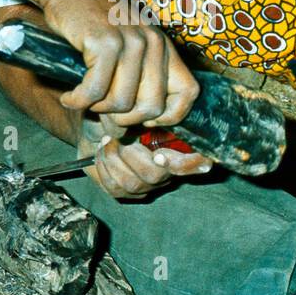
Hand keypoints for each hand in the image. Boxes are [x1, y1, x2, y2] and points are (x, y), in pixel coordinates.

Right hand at [39, 0, 198, 127]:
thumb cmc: (93, 22)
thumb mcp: (127, 45)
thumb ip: (137, 77)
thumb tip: (131, 128)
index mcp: (163, 46)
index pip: (188, 92)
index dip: (169, 115)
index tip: (144, 120)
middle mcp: (152, 43)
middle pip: (151, 107)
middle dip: (125, 120)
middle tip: (104, 113)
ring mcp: (130, 42)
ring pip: (121, 103)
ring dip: (98, 109)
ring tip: (84, 99)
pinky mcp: (104, 43)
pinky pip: (94, 91)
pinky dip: (78, 101)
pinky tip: (69, 97)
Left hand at [78, 115, 211, 199]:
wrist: (96, 125)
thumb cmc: (124, 111)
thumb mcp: (142, 102)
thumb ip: (155, 107)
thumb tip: (157, 110)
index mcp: (179, 149)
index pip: (199, 164)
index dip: (184, 165)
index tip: (159, 154)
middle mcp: (166, 171)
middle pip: (157, 175)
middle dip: (132, 155)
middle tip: (117, 138)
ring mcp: (146, 185)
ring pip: (134, 184)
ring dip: (115, 160)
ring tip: (106, 141)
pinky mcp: (125, 192)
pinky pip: (115, 187)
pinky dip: (104, 167)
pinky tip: (100, 151)